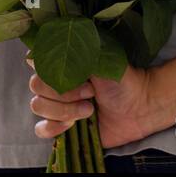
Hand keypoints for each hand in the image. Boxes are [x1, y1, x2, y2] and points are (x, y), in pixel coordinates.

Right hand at [27, 55, 169, 147]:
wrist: (139, 109)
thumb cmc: (124, 81)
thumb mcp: (103, 62)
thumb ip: (76, 55)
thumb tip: (51, 47)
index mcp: (65, 62)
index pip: (37, 60)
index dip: (50, 68)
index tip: (76, 72)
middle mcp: (57, 81)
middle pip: (36, 86)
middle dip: (64, 92)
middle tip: (91, 92)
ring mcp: (57, 104)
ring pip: (38, 107)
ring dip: (64, 110)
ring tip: (90, 109)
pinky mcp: (60, 126)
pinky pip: (40, 129)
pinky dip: (54, 127)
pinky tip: (72, 125)